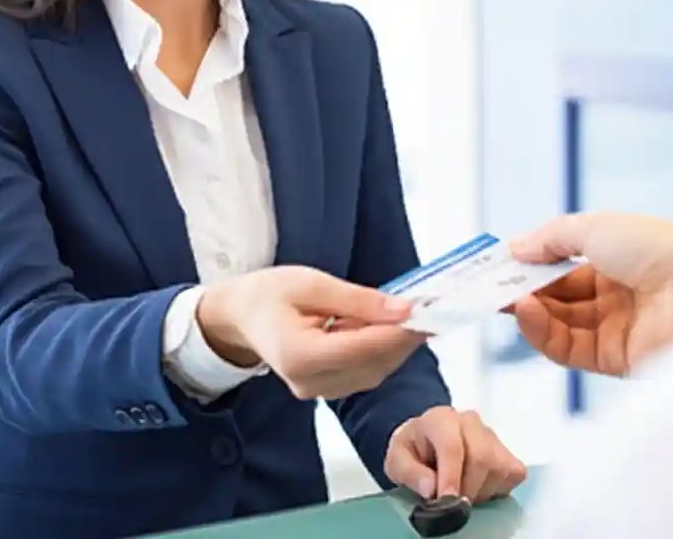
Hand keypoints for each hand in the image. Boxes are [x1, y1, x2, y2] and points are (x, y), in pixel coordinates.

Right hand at [197, 266, 424, 399]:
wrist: (241, 317)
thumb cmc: (268, 295)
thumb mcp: (311, 283)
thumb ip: (358, 299)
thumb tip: (403, 310)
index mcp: (299, 356)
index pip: (363, 348)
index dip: (400, 331)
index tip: (429, 311)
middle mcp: (310, 382)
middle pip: (374, 364)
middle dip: (405, 337)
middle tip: (431, 308)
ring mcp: (318, 390)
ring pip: (375, 371)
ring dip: (397, 344)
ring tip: (411, 313)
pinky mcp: (328, 388)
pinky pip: (366, 372)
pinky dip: (382, 350)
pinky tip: (387, 327)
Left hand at [385, 407, 526, 503]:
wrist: (427, 441)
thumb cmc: (413, 451)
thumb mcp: (397, 461)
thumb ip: (409, 473)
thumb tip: (431, 489)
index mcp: (440, 419)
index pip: (452, 446)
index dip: (452, 477)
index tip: (447, 502)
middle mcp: (470, 421)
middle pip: (481, 457)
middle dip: (467, 488)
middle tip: (452, 505)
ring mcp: (492, 435)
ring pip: (498, 467)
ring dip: (481, 491)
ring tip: (462, 494)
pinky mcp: (507, 450)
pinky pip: (513, 473)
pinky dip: (498, 489)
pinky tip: (479, 488)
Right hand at [509, 212, 672, 375]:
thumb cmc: (665, 249)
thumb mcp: (599, 227)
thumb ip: (552, 238)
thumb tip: (514, 248)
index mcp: (616, 256)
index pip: (561, 263)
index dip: (528, 263)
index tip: (495, 264)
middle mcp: (615, 292)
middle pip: (556, 295)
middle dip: (521, 289)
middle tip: (487, 286)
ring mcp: (615, 326)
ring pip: (557, 322)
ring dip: (528, 310)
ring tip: (505, 298)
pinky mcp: (616, 358)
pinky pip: (568, 347)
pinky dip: (542, 331)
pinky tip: (527, 312)